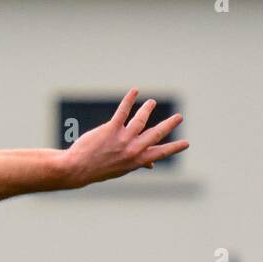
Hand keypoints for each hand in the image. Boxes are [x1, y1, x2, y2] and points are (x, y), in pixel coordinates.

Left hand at [63, 89, 187, 186]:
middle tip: (179, 117)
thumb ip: (137, 163)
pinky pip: (123, 111)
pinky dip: (129, 99)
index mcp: (135, 161)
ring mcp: (122, 139)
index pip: (160, 153)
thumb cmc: (98, 169)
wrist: (76, 169)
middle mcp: (132, 150)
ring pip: (140, 120)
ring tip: (152, 103)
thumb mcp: (120, 170)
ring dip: (147, 109)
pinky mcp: (110, 129)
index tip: (186, 143)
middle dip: (169, 125)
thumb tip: (151, 164)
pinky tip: (135, 90)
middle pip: (155, 134)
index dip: (174, 148)